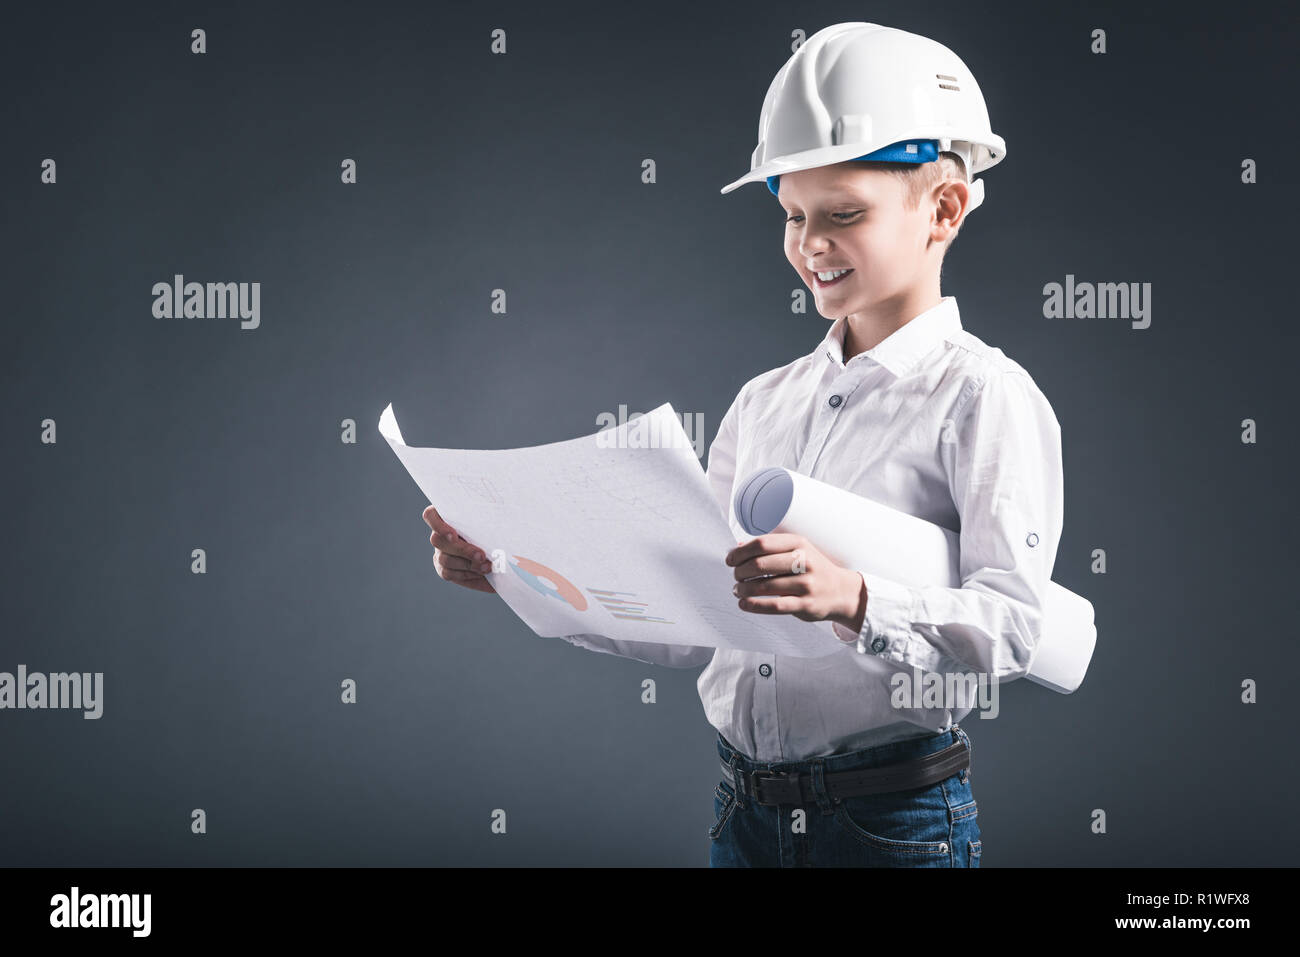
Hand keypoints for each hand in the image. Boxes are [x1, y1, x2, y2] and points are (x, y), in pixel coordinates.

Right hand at [424, 505, 495, 593]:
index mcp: (448, 515)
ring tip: (488, 567)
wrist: (502, 551)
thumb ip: (490, 518)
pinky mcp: (444, 569)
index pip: (431, 515)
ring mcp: (440, 552)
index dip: (438, 525)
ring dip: (468, 565)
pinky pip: (450, 574)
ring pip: (445, 560)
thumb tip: (498, 520)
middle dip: (462, 550)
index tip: (453, 535)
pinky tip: (482, 574)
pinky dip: (467, 575)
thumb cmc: (497, 528)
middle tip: (482, 556)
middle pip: (438, 540)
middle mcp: (439, 534)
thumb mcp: (495, 519)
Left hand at [725, 533, 866, 628]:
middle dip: (740, 571)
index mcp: (799, 544)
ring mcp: (806, 584)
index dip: (741, 552)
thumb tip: (738, 547)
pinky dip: (754, 605)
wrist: (841, 591)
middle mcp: (804, 562)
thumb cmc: (813, 569)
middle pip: (760, 564)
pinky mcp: (805, 605)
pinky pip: (774, 606)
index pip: (762, 544)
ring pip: (764, 586)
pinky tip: (744, 603)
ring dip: (744, 589)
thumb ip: (770, 548)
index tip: (731, 560)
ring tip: (737, 590)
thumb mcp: (798, 550)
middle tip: (736, 576)